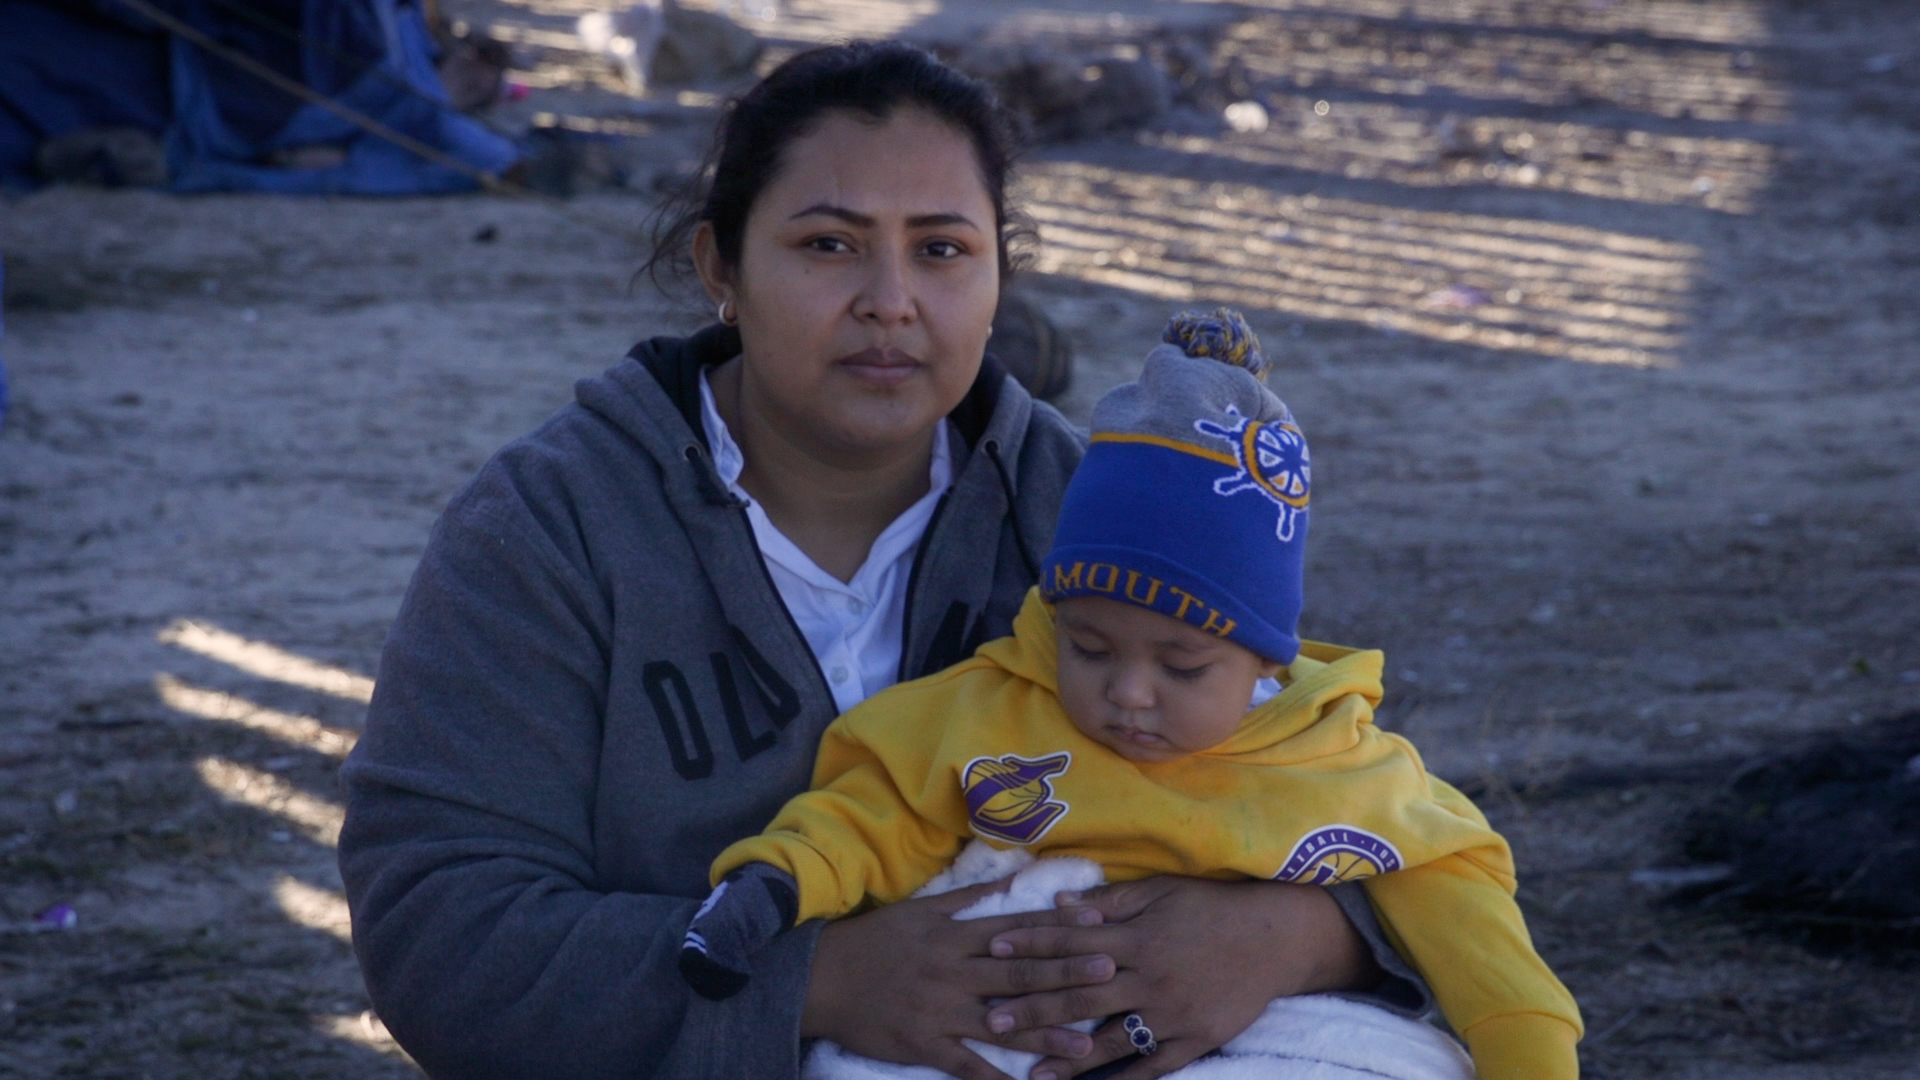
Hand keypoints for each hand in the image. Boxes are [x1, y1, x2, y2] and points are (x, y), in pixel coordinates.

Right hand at [802, 880, 1117, 1079]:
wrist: (821, 977)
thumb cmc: (875, 939)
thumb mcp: (922, 909)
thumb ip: (972, 894)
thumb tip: (1016, 873)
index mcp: (957, 935)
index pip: (1018, 930)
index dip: (1059, 928)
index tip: (1098, 926)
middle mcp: (955, 970)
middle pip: (1019, 973)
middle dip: (1067, 974)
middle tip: (1110, 975)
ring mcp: (941, 1010)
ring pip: (1002, 1023)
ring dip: (1047, 1034)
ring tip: (1088, 1043)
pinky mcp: (924, 1043)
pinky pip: (966, 1065)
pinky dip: (996, 1078)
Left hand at [983, 876, 1376, 1079]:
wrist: (1276, 937)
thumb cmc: (1212, 908)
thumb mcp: (1161, 891)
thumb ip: (1109, 902)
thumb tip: (1059, 905)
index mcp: (1137, 936)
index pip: (1072, 941)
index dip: (1031, 945)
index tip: (993, 951)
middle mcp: (1149, 977)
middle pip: (1080, 996)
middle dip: (1034, 1007)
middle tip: (992, 1021)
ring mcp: (1172, 1013)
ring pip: (1111, 1039)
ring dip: (1068, 1056)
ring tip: (1030, 1072)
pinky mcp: (1195, 1039)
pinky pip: (1153, 1065)